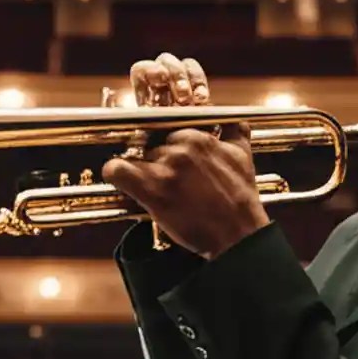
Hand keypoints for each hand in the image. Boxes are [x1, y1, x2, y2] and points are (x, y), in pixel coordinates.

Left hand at [102, 53, 269, 259]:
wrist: (237, 234)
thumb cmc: (240, 199)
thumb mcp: (243, 159)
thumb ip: (236, 134)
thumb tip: (236, 123)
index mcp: (199, 138)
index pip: (171, 133)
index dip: (171, 149)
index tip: (173, 162)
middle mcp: (180, 149)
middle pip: (154, 147)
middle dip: (159, 162)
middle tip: (169, 182)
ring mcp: (165, 168)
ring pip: (138, 158)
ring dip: (143, 172)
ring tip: (156, 189)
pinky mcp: (152, 190)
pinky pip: (118, 170)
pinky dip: (114, 172)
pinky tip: (118, 177)